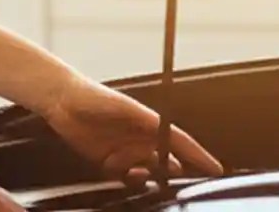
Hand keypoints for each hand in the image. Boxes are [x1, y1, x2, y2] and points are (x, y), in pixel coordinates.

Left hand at [42, 74, 222, 184]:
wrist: (62, 100)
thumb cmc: (97, 98)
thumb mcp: (127, 109)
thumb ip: (149, 124)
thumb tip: (172, 136)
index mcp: (151, 124)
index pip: (180, 143)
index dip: (199, 156)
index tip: (217, 170)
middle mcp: (141, 140)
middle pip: (167, 162)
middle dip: (174, 172)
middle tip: (175, 179)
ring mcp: (126, 153)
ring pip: (148, 173)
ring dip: (150, 176)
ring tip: (141, 172)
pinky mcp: (108, 163)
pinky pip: (126, 179)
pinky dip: (130, 180)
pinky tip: (128, 175)